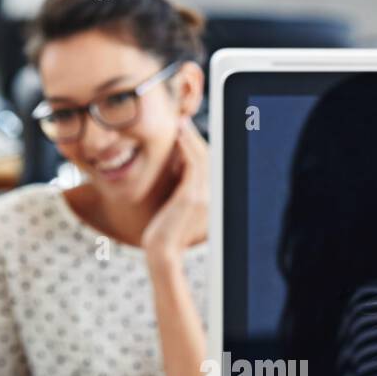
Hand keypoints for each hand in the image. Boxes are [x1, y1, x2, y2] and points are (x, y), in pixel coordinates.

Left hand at [141, 117, 207, 261]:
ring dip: (192, 138)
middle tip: (184, 122)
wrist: (163, 254)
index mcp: (213, 203)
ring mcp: (205, 198)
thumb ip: (184, 192)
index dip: (201, 147)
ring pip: (203, 158)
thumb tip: (179, 169)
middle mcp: (213, 199)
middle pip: (210, 159)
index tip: (188, 134)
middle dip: (197, 138)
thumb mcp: (179, 212)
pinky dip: (188, 147)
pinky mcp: (192, 197)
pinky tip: (179, 137)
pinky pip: (194, 164)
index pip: (211, 168)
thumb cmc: (165, 236)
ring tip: (181, 124)